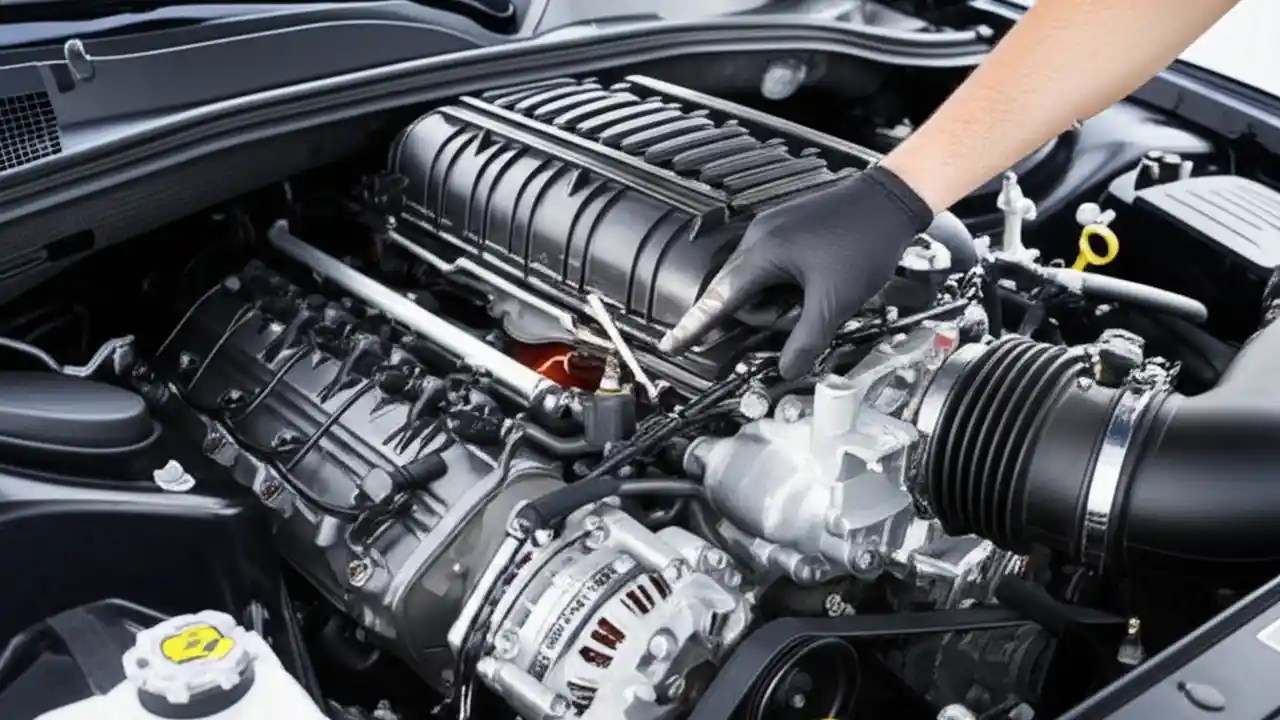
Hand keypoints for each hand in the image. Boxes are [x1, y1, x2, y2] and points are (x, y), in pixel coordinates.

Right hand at [657, 165, 933, 378]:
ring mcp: (771, 230)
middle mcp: (758, 238)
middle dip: (768, 315)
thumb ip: (807, 341)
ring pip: (758, 283)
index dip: (693, 328)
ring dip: (781, 301)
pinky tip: (815, 284)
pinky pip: (772, 267)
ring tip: (818, 296)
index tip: (672, 345)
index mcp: (762, 254)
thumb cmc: (863, 241)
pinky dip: (787, 285)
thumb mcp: (835, 303)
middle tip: (804, 315)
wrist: (888, 203)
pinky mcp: (785, 229)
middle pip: (739, 295)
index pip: (717, 300)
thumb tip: (788, 370)